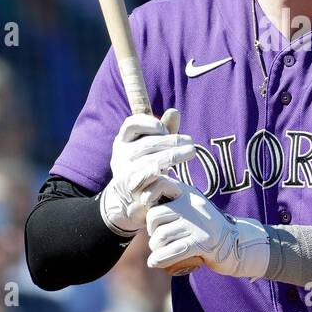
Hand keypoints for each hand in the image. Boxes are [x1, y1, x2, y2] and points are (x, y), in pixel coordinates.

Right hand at [101, 108, 197, 235]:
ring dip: (172, 155)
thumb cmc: (147, 166)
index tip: (165, 129)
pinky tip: (172, 172)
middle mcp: (120, 155)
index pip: (131, 124)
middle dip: (171, 142)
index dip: (149, 123)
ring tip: (190, 152)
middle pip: (147, 144)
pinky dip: (159, 175)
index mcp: (123, 140)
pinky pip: (146, 180)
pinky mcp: (131, 190)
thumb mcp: (156, 147)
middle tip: (191, 142)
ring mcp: (123, 173)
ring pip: (149, 161)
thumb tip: (174, 111)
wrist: (133, 200)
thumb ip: (165, 130)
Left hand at [145, 178, 271, 278]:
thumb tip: (140, 203)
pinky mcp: (201, 243)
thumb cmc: (207, 228)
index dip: (147, 195)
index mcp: (188, 193)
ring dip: (156, 248)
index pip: (160, 183)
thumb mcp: (192, 208)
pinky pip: (172, 251)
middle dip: (152, 231)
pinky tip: (154, 263)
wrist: (235, 243)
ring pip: (160, 236)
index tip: (146, 208)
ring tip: (161, 252)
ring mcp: (196, 224)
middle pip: (154, 216)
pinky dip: (159, 259)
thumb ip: (172, 202)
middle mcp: (192, 205)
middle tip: (159, 239)